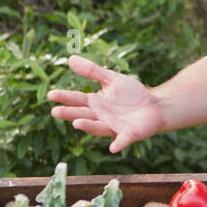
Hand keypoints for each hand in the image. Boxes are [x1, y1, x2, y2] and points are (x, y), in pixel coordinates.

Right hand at [47, 55, 163, 152]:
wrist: (155, 106)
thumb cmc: (132, 94)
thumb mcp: (112, 79)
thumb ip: (93, 71)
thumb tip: (70, 59)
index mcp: (96, 103)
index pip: (77, 99)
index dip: (64, 97)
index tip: (50, 94)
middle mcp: (101, 117)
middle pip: (83, 114)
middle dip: (69, 114)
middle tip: (55, 112)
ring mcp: (114, 126)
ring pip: (99, 128)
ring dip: (88, 126)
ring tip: (76, 123)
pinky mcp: (129, 134)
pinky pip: (122, 140)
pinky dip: (118, 143)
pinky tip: (113, 148)